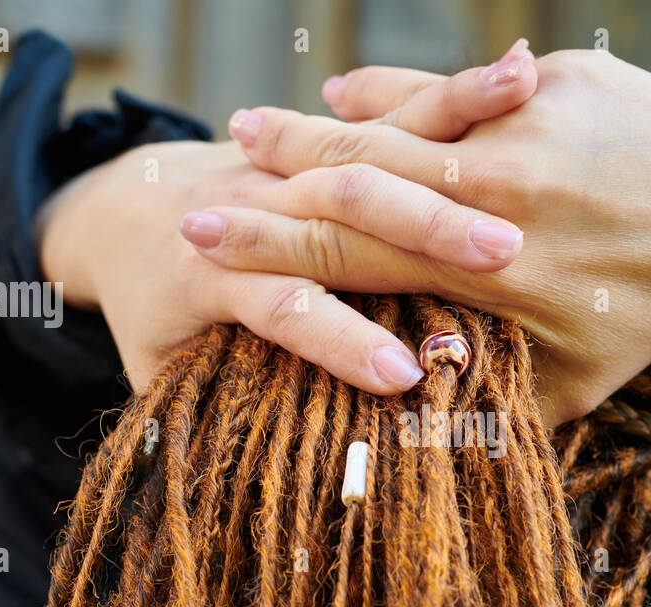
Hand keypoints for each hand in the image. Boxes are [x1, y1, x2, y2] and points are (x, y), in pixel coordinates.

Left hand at [34, 53, 537, 393]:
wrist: (122, 211)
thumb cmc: (154, 304)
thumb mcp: (156, 363)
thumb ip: (194, 409)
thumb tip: (218, 487)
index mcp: (218, 274)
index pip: (285, 304)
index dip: (339, 338)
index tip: (400, 378)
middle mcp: (261, 204)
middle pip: (350, 214)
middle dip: (427, 227)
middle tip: (501, 249)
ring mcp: (297, 163)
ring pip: (381, 145)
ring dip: (453, 124)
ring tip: (527, 107)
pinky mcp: (333, 142)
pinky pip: (400, 115)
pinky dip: (456, 94)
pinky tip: (521, 75)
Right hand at [199, 49, 650, 422]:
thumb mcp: (576, 380)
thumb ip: (494, 403)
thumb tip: (418, 424)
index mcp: (484, 267)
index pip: (345, 247)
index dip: (264, 240)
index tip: (196, 234)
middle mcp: (492, 190)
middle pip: (348, 173)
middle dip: (265, 172)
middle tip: (201, 168)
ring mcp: (522, 126)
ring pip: (392, 120)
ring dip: (314, 125)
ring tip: (253, 125)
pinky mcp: (554, 84)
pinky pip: (452, 86)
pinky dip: (394, 92)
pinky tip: (345, 91)